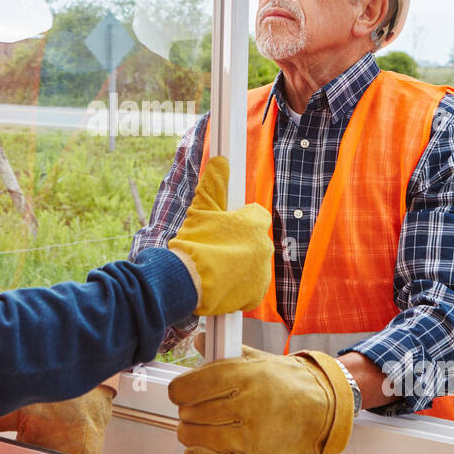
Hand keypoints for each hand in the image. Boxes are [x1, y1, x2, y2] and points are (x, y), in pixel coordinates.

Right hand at [167, 156, 272, 315]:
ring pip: (251, 263)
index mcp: (256, 223)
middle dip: (238, 242)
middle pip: (253, 240)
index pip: (255, 215)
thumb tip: (221, 159)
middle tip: (214, 246)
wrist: (189, 281)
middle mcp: (265, 246)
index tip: (224, 225)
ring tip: (214, 266)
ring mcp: (262, 272)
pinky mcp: (256, 294)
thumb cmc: (195, 242)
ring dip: (238, 263)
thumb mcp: (201, 209)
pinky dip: (238, 285)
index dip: (238, 219)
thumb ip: (213, 184)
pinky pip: (250, 286)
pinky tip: (221, 282)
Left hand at [167, 344, 353, 453]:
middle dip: (188, 412)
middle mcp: (245, 405)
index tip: (181, 393)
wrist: (323, 410)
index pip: (187, 387)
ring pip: (193, 437)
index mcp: (243, 376)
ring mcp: (249, 437)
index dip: (179, 391)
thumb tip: (200, 341)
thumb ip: (225, 354)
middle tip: (198, 411)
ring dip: (192, 434)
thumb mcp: (258, 360)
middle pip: (188, 413)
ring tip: (204, 428)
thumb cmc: (289, 385)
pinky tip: (203, 448)